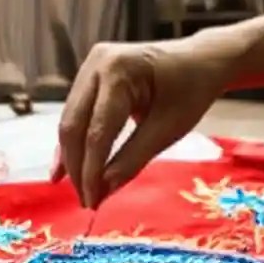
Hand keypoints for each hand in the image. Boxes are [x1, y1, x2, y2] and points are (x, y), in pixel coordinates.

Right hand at [53, 31, 244, 207]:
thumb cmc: (191, 92)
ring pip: (70, 122)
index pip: (97, 131)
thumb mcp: (167, 129)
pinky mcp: (89, 77)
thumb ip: (132, 159)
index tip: (92, 201)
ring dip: (73, 159)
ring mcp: (90, 67)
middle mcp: (97, 63)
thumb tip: (103, 189)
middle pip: (74, 126)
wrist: (200, 60)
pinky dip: (75, 144)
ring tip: (80, 191)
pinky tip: (63, 172)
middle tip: (86, 201)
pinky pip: (77, 116)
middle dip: (78, 167)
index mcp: (119, 70)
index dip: (91, 170)